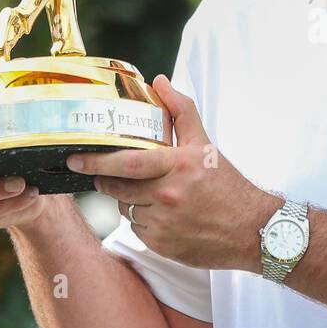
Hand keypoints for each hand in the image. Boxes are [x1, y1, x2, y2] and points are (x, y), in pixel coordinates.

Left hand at [67, 75, 275, 271]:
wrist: (251, 230)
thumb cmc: (227, 185)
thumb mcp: (205, 144)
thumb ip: (181, 110)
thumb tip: (160, 81)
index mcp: (178, 165)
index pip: (126, 163)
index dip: (96, 162)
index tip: (75, 159)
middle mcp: (168, 195)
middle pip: (118, 188)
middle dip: (107, 181)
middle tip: (105, 175)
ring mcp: (164, 223)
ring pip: (126, 209)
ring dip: (130, 201)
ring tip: (152, 195)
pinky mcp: (162, 246)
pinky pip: (137, 230)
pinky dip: (142, 221)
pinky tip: (162, 215)